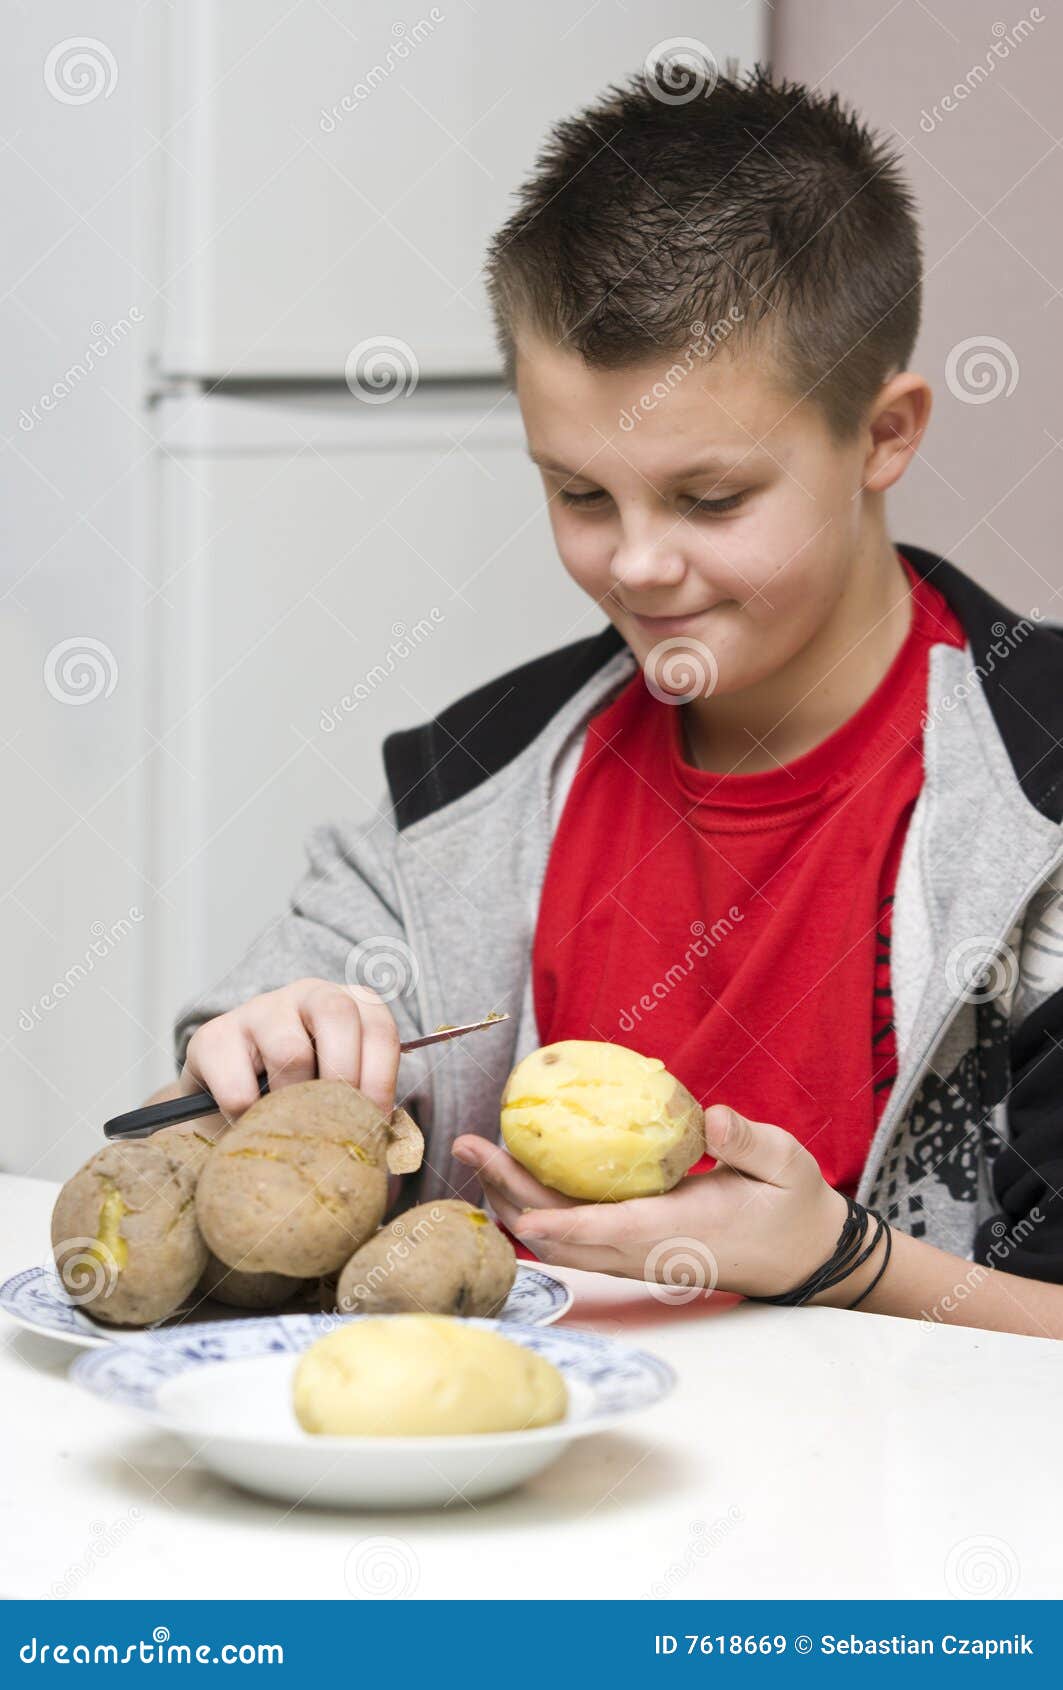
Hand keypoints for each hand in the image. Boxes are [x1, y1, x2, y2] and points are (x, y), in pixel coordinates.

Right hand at [180, 978, 400, 1120]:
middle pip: (336, 1015)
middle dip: (342, 1076)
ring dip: (294, 1101)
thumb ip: (365, 1105)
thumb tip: (387, 1151)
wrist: (233, 1095)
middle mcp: (308, 994)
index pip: (378, 1027)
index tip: (373, 1121)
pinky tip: (249, 1124)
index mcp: (351, 1004)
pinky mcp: (213, 1036)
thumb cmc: (304, 1092)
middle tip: (335, 1120)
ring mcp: (259, 1009)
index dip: (381, 1078)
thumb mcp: (340, 1089)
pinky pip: (239, 1086)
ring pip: (289, 1049)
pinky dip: (247, 1118)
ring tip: (289, 1124)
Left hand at [452, 1105, 848, 1298]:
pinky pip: (576, 1238)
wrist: (807, 1257)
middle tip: (467, 1145)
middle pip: (560, 1235)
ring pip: (560, 1242)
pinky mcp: (636, 1252)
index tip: (512, 1194)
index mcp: (676, 1231)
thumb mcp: (784, 1164)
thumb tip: (712, 1120)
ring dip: (514, 1204)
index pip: (602, 1230)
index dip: (553, 1219)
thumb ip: (747, 1141)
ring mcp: (637, 1257)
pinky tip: (519, 1181)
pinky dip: (540, 1213)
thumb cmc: (793, 1207)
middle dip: (508, 1194)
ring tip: (479, 1158)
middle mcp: (646, 1251)